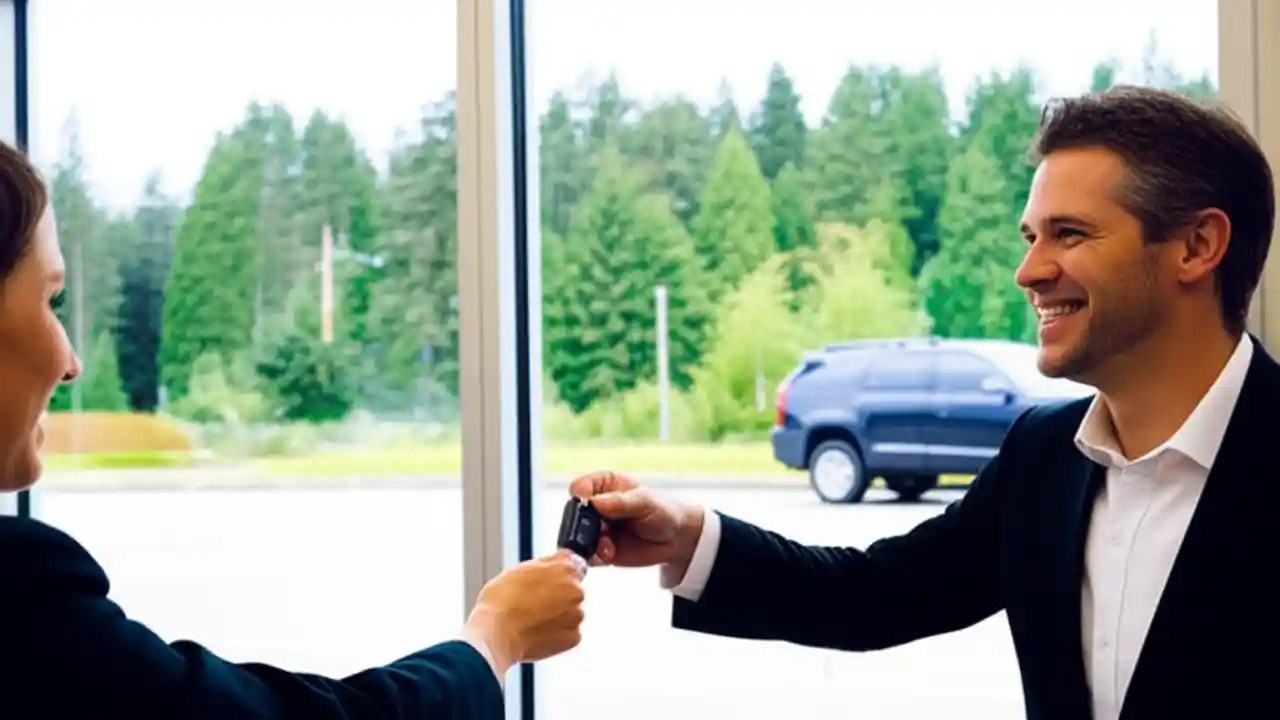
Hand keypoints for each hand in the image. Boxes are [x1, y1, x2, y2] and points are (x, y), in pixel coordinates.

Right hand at [463, 551, 584, 675]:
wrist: (497, 633)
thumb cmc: (502, 602)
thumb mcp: (519, 569)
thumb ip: (545, 563)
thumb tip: (557, 559)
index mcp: (564, 569)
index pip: (573, 566)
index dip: (558, 575)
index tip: (550, 583)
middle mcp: (575, 591)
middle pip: (572, 592)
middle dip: (558, 597)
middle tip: (535, 604)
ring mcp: (575, 615)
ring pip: (571, 614)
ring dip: (559, 617)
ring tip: (534, 621)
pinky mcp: (573, 637)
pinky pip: (569, 634)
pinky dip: (558, 635)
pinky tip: (539, 633)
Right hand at [568, 471, 704, 574]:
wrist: (677, 539)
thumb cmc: (662, 511)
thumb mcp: (645, 502)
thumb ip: (620, 502)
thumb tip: (596, 502)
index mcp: (605, 486)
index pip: (581, 486)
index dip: (580, 494)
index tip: (586, 502)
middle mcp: (596, 507)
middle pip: (574, 513)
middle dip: (580, 523)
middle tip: (595, 529)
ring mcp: (597, 530)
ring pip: (577, 536)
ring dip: (587, 542)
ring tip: (606, 545)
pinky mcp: (600, 550)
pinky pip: (588, 555)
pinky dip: (595, 556)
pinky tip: (610, 553)